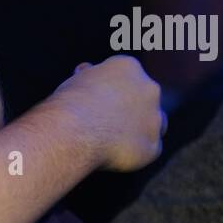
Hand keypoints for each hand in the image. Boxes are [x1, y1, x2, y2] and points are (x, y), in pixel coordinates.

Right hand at [53, 56, 164, 172]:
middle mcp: (148, 87)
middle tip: (106, 123)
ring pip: (154, 124)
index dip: (113, 91)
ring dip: (139, 130)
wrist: (73, 131)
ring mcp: (154, 117)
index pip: (127, 77)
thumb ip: (88, 76)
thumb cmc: (68, 104)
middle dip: (131, 109)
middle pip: (145, 98)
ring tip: (113, 141)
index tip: (99, 103)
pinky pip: (148, 150)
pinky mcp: (152, 145)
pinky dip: (134, 153)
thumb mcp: (75, 80)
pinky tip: (114, 155)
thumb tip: (85, 70)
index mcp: (128, 66)